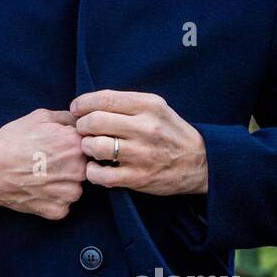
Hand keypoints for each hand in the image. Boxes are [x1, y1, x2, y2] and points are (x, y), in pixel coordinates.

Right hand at [0, 109, 84, 219]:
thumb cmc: (10, 142)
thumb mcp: (38, 117)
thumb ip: (66, 117)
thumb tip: (80, 121)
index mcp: (75, 143)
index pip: (89, 143)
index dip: (73, 143)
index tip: (58, 146)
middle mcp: (78, 169)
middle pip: (84, 166)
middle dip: (70, 164)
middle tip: (46, 161)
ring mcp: (70, 193)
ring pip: (75, 187)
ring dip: (63, 183)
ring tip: (40, 176)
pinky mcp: (59, 210)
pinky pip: (63, 204)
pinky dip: (52, 199)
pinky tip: (36, 189)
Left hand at [70, 89, 208, 194]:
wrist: (199, 163)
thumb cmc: (169, 132)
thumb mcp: (155, 108)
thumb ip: (124, 103)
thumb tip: (85, 104)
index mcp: (149, 106)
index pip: (104, 99)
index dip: (83, 103)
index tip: (76, 108)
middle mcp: (146, 128)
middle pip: (94, 122)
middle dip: (82, 125)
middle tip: (83, 130)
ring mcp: (142, 154)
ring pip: (94, 147)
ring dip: (86, 147)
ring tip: (91, 148)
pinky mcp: (138, 178)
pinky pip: (100, 175)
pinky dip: (92, 171)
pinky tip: (98, 167)